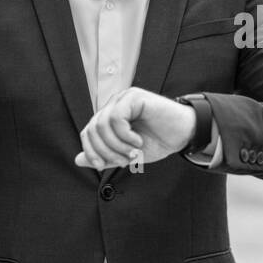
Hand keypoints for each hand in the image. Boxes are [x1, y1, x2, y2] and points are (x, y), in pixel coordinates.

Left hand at [75, 86, 196, 168]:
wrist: (184, 134)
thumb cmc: (158, 141)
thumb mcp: (126, 154)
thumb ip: (104, 156)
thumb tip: (78, 160)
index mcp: (110, 117)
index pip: (87, 133)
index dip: (90, 151)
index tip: (102, 166)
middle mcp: (114, 105)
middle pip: (92, 129)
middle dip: (105, 151)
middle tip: (124, 161)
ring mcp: (123, 98)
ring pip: (102, 124)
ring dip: (117, 145)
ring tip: (133, 152)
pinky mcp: (134, 96)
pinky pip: (116, 118)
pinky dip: (125, 135)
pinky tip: (138, 141)